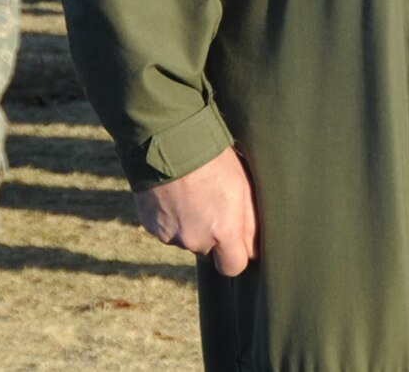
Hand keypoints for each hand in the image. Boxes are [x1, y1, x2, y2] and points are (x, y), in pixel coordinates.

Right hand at [135, 146, 258, 276]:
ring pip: (188, 241)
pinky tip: (177, 196)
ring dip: (193, 227)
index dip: (239, 253)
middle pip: (210, 254)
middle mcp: (196, 240)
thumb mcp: (244, 187)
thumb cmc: (216, 160)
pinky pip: (168, 230)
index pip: (235, 266)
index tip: (241, 239)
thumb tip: (255, 245)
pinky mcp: (153, 228)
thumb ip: (250, 221)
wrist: (171, 143)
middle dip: (216, 241)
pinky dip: (174, 219)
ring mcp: (171, 235)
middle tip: (217, 212)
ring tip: (195, 196)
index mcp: (224, 232)